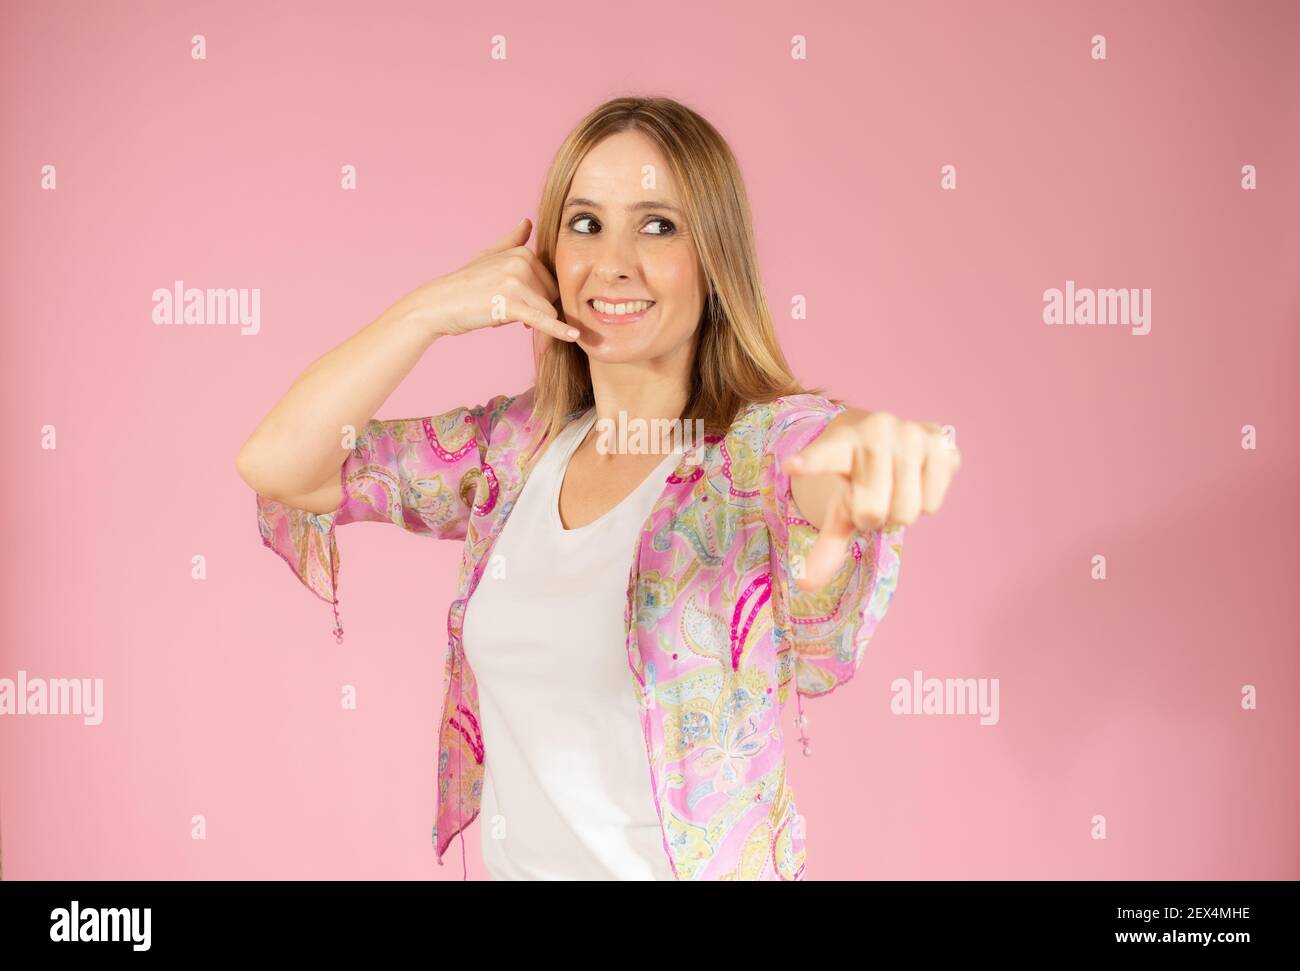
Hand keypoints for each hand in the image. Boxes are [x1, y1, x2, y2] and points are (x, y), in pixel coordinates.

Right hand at [395, 217, 580, 344]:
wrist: (439, 304)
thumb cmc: (464, 283)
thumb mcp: (489, 256)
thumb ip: (512, 240)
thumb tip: (527, 221)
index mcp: (522, 252)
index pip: (550, 280)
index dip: (537, 296)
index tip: (517, 301)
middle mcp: (522, 262)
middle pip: (551, 295)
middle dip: (536, 308)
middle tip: (504, 309)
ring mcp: (518, 282)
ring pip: (547, 310)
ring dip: (533, 321)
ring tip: (502, 315)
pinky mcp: (512, 304)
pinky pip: (543, 319)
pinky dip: (558, 330)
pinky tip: (574, 336)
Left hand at [782, 409, 960, 591]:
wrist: (892, 437)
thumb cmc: (861, 477)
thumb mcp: (841, 505)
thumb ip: (826, 543)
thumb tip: (804, 585)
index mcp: (841, 444)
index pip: (824, 457)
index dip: (809, 463)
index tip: (790, 466)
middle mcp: (875, 431)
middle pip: (873, 511)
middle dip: (874, 517)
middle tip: (873, 498)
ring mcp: (911, 433)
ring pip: (907, 510)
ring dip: (901, 512)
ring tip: (895, 489)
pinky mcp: (941, 441)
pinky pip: (933, 502)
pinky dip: (927, 502)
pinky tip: (918, 480)